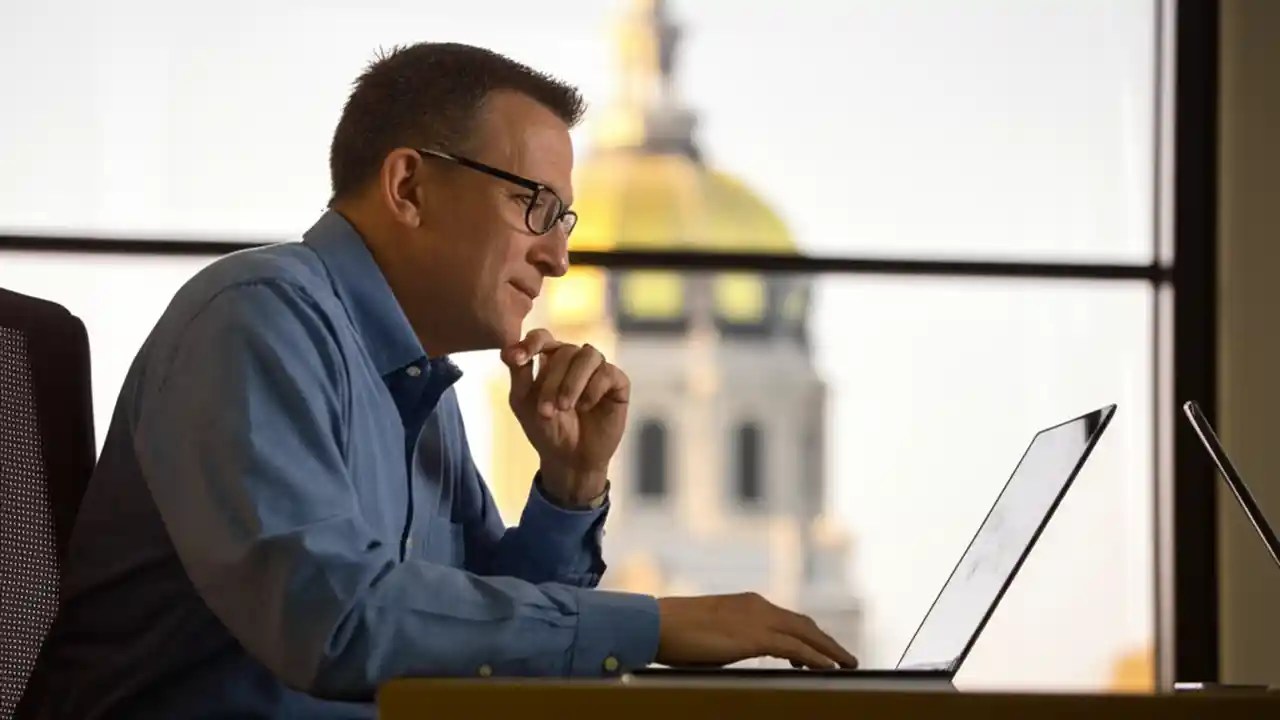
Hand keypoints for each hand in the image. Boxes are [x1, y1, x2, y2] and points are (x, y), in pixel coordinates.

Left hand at [501, 329, 628, 505]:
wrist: (570, 460)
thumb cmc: (546, 429)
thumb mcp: (522, 402)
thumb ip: (518, 373)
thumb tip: (507, 350)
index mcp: (550, 359)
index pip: (542, 337)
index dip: (531, 343)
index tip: (518, 360)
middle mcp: (575, 359)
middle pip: (564, 351)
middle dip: (552, 382)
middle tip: (546, 411)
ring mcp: (598, 369)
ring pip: (588, 355)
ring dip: (572, 382)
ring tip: (565, 407)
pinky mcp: (618, 383)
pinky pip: (607, 373)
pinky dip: (593, 390)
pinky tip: (586, 407)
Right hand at [655, 593, 857, 669]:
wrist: (657, 623)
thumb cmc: (676, 632)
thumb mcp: (712, 634)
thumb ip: (733, 639)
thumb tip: (739, 651)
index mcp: (748, 603)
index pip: (788, 619)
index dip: (809, 634)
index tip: (822, 649)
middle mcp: (758, 606)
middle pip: (805, 624)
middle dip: (827, 641)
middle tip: (844, 657)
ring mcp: (758, 619)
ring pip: (806, 634)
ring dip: (829, 650)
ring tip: (845, 663)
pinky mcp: (755, 636)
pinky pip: (795, 648)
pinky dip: (815, 657)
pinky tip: (827, 668)